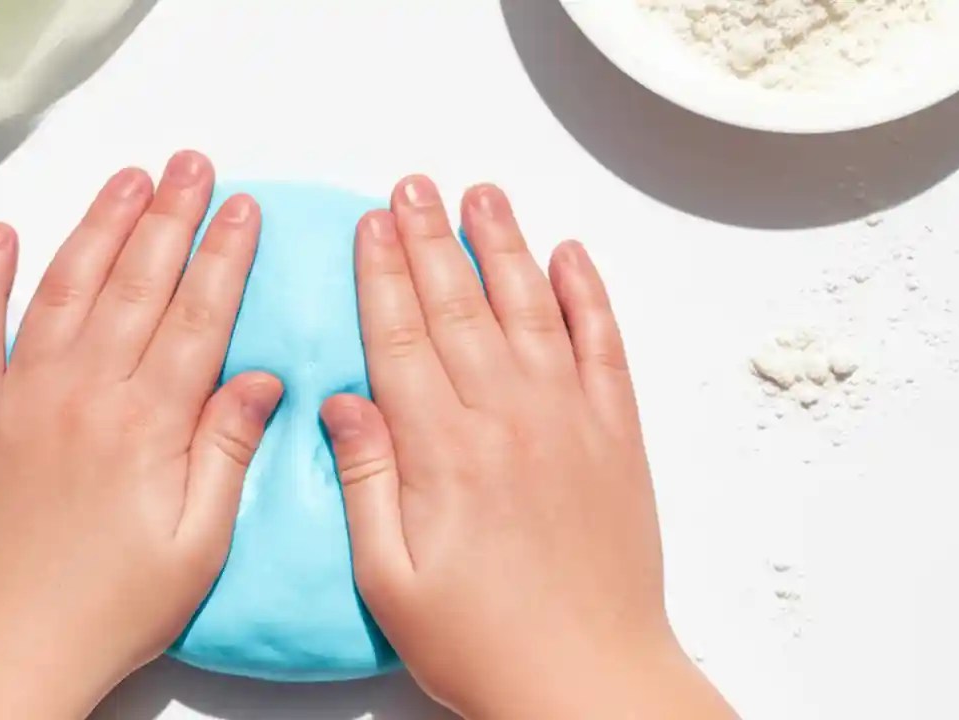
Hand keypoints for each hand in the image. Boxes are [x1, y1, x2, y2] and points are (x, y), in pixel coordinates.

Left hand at [0, 152, 280, 718]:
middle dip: (171, 214)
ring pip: (65, 286)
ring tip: (129, 179)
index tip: (243, 207)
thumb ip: (227, 451)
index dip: (225, 254)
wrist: (8, 647)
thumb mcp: (199, 543)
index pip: (199, 314)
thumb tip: (261, 379)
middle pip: (137, 281)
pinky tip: (2, 236)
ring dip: (99, 225)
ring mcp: (21, 394)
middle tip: (193, 164)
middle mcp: (84, 391)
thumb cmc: (111, 607)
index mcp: (147, 422)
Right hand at [320, 178, 735, 718]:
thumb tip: (342, 401)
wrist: (587, 679)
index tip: (371, 226)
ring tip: (482, 197)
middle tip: (412, 188)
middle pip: (459, 306)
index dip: (383, 274)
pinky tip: (571, 257)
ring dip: (503, 246)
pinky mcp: (615, 436)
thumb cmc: (484, 642)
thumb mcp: (389, 578)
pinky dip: (590, 296)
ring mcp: (568, 420)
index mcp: (443, 451)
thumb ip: (365, 479)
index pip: (402, 337)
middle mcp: (508, 419)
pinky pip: (604, 346)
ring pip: (531, 308)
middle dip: (430, 238)